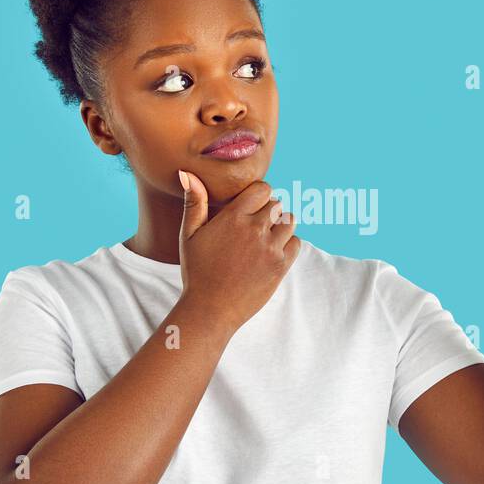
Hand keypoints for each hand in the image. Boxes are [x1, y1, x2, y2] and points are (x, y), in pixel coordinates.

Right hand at [176, 170, 301, 331]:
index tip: (251, 207)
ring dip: (281, 225)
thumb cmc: (197, 272)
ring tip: (265, 237)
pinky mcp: (280, 266)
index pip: (263, 189)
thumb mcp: (189, 236)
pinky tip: (273, 251)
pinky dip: (289, 244)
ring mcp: (270, 248)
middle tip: (255, 227)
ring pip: (289, 221)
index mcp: (233, 218)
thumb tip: (187, 173)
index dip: (259, 196)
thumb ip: (194, 203)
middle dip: (268, 212)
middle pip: (276, 205)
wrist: (210, 310)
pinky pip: (296, 243)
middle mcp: (254, 229)